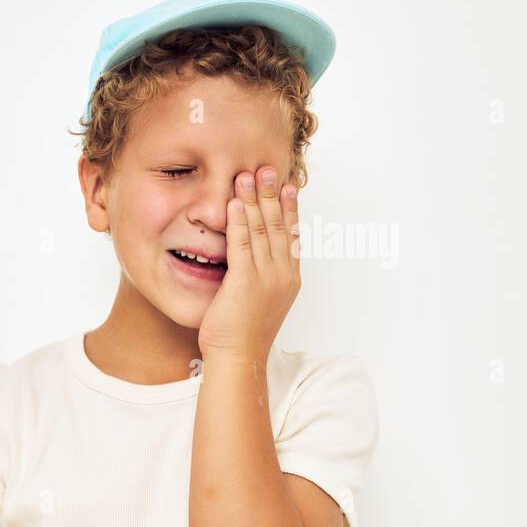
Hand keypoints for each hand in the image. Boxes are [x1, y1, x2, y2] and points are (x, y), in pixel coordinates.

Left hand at [198, 166, 301, 363]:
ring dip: (255, 200)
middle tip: (267, 168)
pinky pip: (241, 243)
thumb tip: (254, 261)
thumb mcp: (259, 301)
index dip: (289, 208)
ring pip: (262, 229)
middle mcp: (282, 274)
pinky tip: (235, 203)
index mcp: (289, 278)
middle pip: (279, 225)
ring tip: (248, 175)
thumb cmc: (243, 334)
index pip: (291, 235)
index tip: (287, 185)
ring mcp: (266, 277)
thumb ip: (260, 277)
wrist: (238, 358)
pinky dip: (239, 220)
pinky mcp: (245, 281)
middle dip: (272, 194)